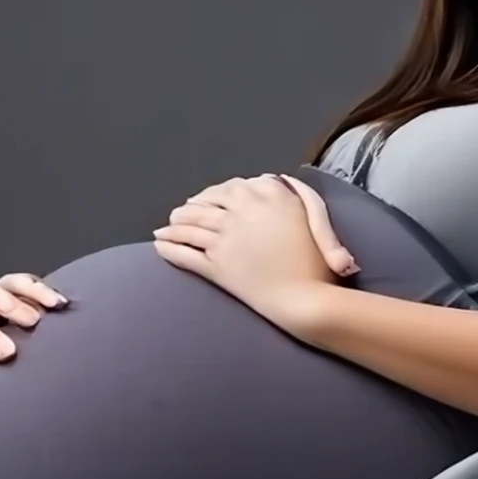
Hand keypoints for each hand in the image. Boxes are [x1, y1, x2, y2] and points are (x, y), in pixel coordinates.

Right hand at [0, 273, 69, 379]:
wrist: (1, 341)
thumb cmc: (26, 324)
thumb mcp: (38, 310)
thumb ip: (49, 307)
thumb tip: (69, 307)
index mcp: (8, 289)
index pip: (21, 283)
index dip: (38, 291)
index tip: (57, 304)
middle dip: (13, 307)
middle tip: (33, 321)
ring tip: (8, 352)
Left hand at [152, 173, 358, 329]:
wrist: (306, 298)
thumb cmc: (318, 262)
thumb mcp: (312, 215)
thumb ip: (284, 194)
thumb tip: (264, 179)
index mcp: (268, 195)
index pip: (231, 187)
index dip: (216, 193)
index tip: (209, 197)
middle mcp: (243, 211)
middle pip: (206, 203)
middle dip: (191, 207)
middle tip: (182, 212)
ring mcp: (226, 238)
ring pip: (191, 225)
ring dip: (175, 225)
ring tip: (166, 227)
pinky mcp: (216, 265)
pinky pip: (185, 254)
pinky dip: (169, 248)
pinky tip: (159, 246)